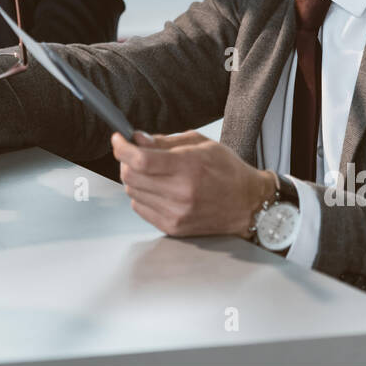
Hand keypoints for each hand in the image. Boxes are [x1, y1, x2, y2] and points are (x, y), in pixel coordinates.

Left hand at [111, 130, 274, 237]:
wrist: (247, 204)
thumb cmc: (227, 170)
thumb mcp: (200, 143)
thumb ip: (165, 141)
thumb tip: (137, 138)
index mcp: (188, 167)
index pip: (141, 159)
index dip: (122, 148)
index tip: (118, 139)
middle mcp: (181, 193)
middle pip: (131, 176)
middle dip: (126, 161)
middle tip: (134, 153)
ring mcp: (176, 213)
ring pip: (132, 192)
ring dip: (134, 178)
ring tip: (151, 172)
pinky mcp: (173, 227)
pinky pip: (140, 208)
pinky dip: (141, 195)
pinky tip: (157, 188)